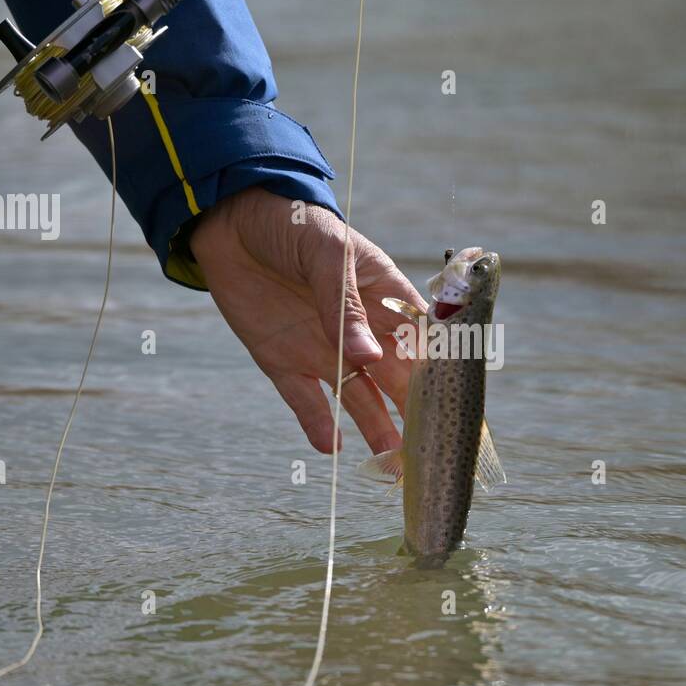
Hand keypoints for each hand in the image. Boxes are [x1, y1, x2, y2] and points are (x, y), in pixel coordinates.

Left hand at [189, 186, 426, 454]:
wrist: (229, 219)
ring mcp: (324, 349)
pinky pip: (306, 401)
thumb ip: (346, 307)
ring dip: (377, 430)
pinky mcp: (284, 362)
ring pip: (359, 399)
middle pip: (398, 381)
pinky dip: (318, 425)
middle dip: (415, 416)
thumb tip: (369, 360)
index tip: (457, 411)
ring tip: (392, 466)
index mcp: (385, 298)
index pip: (424, 344)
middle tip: (430, 453)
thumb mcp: (325, 253)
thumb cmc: (292, 223)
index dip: (442, 377)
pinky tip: (332, 448)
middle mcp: (361, 332)